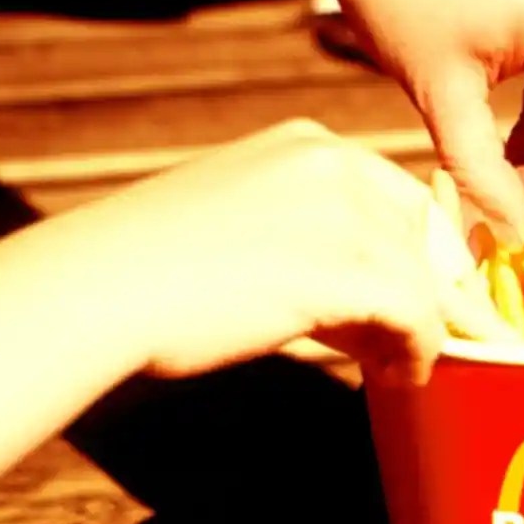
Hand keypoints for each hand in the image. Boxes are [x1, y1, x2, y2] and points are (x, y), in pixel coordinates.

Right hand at [97, 119, 518, 385]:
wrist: (99, 287)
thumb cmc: (152, 270)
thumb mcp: (246, 226)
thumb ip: (310, 243)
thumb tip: (366, 305)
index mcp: (309, 146)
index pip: (398, 197)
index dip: (416, 252)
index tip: (421, 295)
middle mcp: (336, 165)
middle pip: (418, 235)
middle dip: (425, 291)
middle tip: (419, 339)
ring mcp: (345, 213)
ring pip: (423, 279)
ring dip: (420, 330)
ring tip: (398, 366)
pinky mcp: (348, 268)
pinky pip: (418, 317)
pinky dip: (418, 353)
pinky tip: (397, 377)